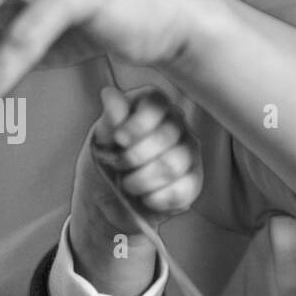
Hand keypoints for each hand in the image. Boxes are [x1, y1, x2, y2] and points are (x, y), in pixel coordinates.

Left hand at [72, 85, 202, 243]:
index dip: (137, 125)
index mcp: (151, 104)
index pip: (155, 105)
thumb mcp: (100, 140)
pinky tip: (144, 197)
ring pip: (172, 165)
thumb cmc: (104, 162)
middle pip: (164, 137)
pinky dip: (155, 199)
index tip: (119, 140)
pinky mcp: (194, 179)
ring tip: (128, 184)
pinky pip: (182, 190)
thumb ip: (110, 118)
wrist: (108, 201)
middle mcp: (175, 122)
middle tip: (118, 166)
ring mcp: (188, 150)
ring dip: (141, 181)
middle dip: (132, 158)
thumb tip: (109, 94)